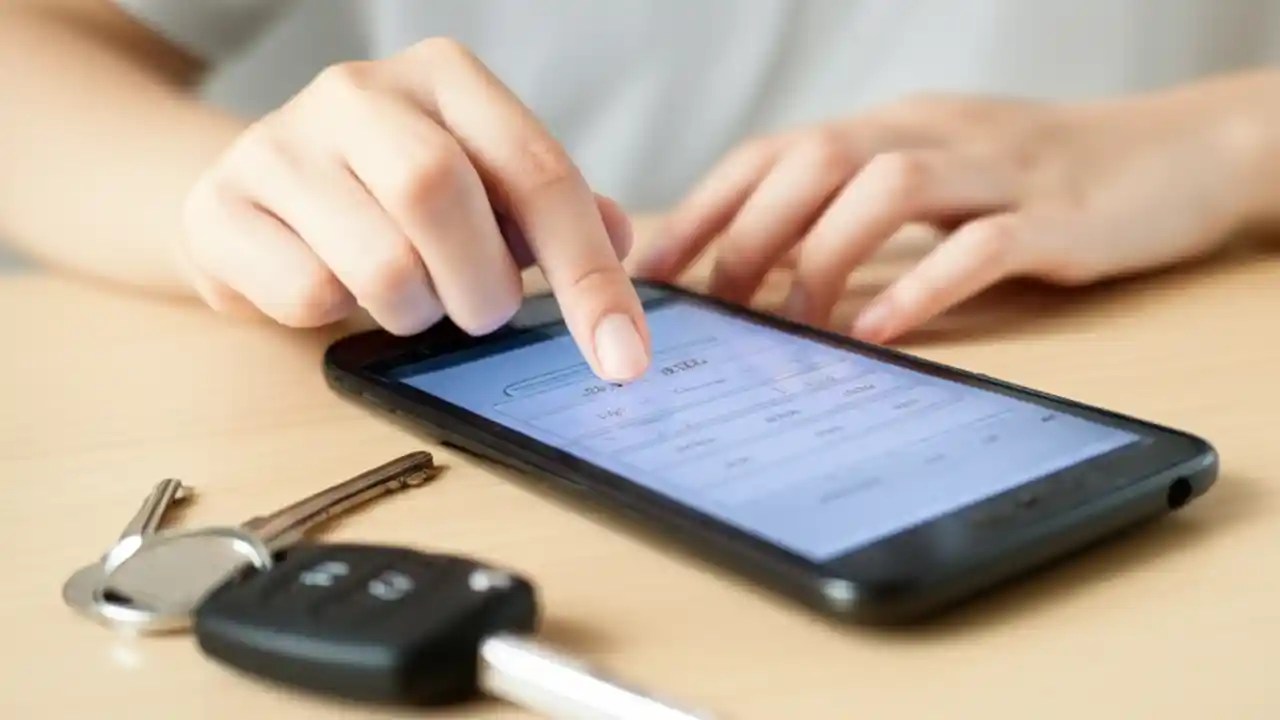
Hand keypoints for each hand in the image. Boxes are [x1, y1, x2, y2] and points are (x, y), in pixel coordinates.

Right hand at [180, 38, 649, 380]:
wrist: (253, 195)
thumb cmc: (387, 197)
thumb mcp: (481, 189)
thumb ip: (550, 212)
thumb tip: (621, 241)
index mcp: (445, 79)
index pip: (536, 171)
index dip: (589, 275)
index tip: (624, 358)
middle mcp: (358, 93)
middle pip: (440, 195)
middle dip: (481, 286)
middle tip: (479, 310)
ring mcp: (278, 144)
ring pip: (379, 262)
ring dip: (414, 310)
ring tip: (405, 296)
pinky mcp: (218, 206)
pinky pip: (308, 295)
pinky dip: (339, 317)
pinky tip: (333, 286)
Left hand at [633, 76, 1269, 342]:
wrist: (1173, 152)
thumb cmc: (1031, 177)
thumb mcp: (930, 173)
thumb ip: (854, 206)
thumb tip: (758, 265)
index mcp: (891, 125)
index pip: (773, 152)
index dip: (704, 208)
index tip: (654, 270)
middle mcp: (932, 134)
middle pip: (815, 161)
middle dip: (752, 237)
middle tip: (722, 311)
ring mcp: (997, 172)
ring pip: (888, 188)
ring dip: (824, 261)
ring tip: (796, 330)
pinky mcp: (1057, 217)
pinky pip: (980, 246)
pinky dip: (920, 286)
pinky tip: (880, 332)